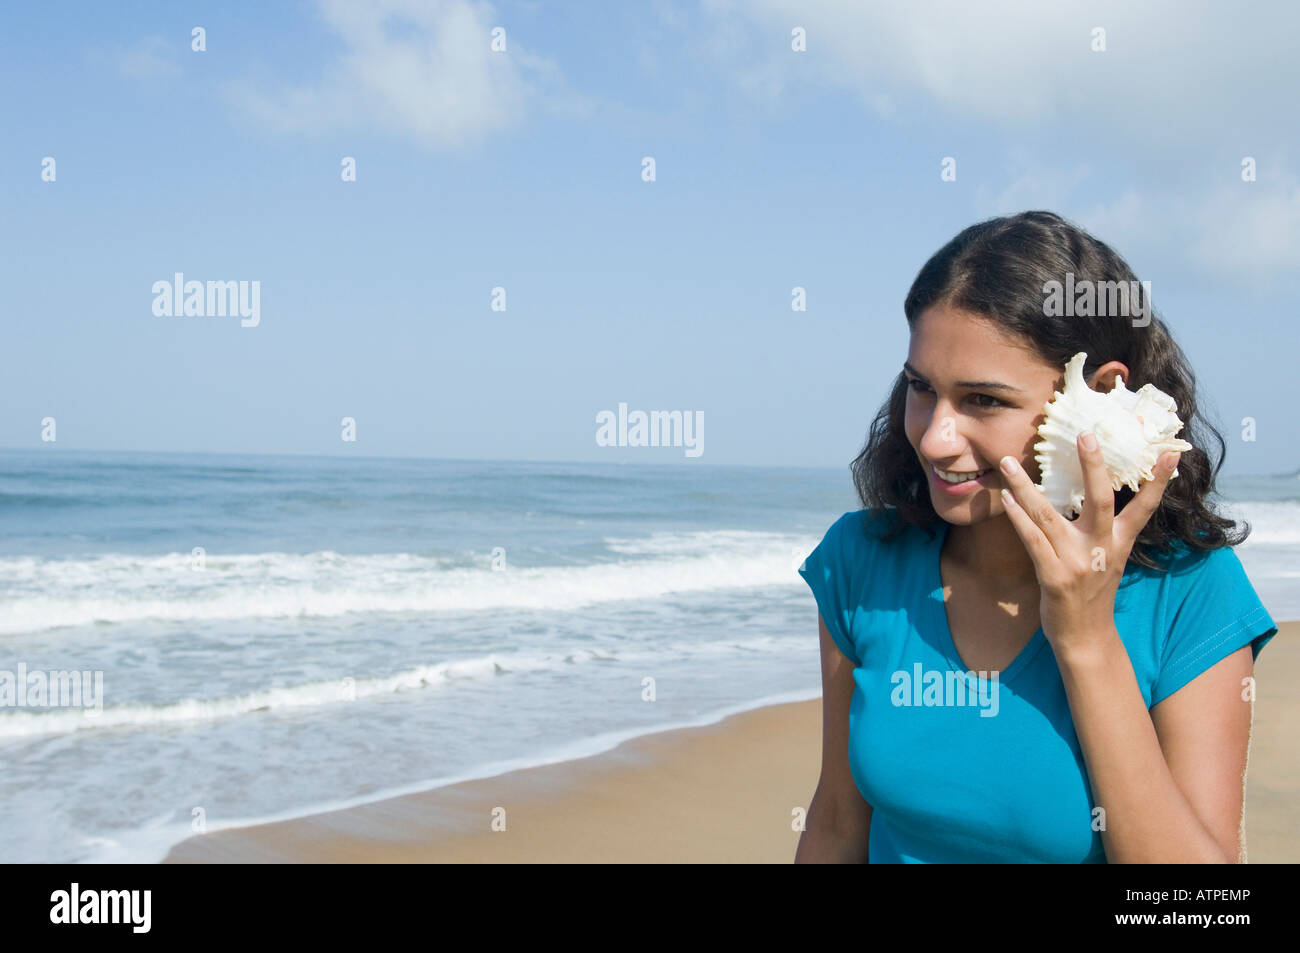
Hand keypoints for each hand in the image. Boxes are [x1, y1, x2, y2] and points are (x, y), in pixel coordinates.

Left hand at [997, 433, 1180, 659]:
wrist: (1086, 638)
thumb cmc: (1093, 593)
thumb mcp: (1110, 560)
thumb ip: (1107, 530)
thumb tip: (1098, 494)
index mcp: (1120, 543)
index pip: (1144, 507)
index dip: (1158, 482)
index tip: (1170, 453)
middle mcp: (1102, 549)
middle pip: (1100, 501)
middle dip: (1094, 467)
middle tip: (1086, 435)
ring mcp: (1078, 563)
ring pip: (1050, 516)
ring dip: (1026, 487)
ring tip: (1009, 463)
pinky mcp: (1054, 578)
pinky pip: (1033, 541)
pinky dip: (1018, 518)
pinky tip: (1006, 499)